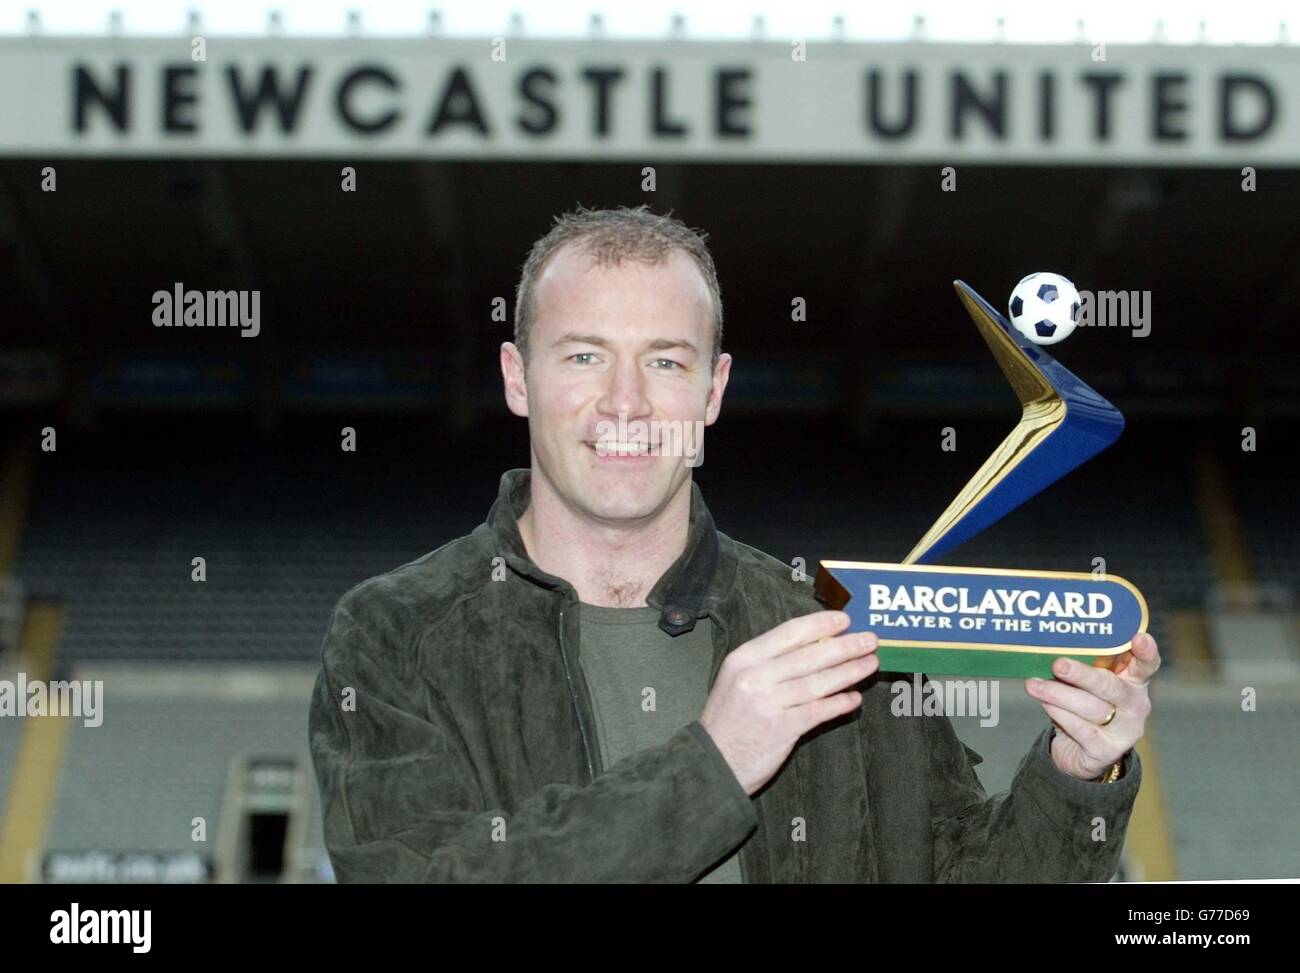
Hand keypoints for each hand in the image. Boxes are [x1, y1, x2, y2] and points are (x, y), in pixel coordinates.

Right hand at [700, 610, 877, 795]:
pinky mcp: (780, 729)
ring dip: (849, 672)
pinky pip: (818, 711)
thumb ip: (769, 663)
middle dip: (844, 646)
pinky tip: (854, 699)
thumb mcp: (737, 679)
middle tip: (869, 639)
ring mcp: (767, 703)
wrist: (712, 760)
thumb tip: (815, 646)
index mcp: (743, 658)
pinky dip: (838, 704)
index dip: (819, 624)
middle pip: (808, 656)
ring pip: (818, 682)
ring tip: (870, 663)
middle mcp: (754, 677)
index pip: (788, 633)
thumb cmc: (729, 718)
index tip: (843, 619)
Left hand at [1023, 633, 1160, 780]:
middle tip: (1058, 664)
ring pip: (1091, 707)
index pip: (1147, 664)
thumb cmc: (1084, 704)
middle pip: (1111, 686)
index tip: (1138, 637)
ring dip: (1059, 694)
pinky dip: (1061, 714)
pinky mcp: (1107, 750)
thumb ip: (1081, 666)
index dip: (1146, 651)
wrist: (1081, 752)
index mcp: (1134, 681)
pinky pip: (1082, 729)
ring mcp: (1126, 730)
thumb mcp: (1088, 684)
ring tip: (1034, 685)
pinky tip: (1046, 704)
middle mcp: (1136, 704)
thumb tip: (1047, 647)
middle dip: (1082, 674)